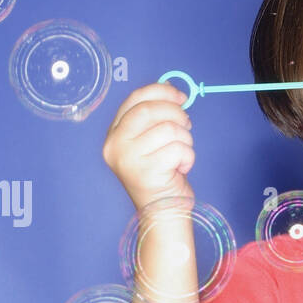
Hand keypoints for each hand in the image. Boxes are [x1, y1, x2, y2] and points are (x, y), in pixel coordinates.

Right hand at [102, 82, 195, 211]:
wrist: (162, 212)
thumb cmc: (160, 176)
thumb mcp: (151, 142)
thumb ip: (154, 118)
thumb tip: (171, 89)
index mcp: (114, 134)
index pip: (135, 99)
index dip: (161, 92)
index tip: (180, 97)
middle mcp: (115, 145)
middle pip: (151, 110)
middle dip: (176, 113)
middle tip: (187, 125)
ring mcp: (129, 159)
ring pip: (169, 129)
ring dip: (185, 139)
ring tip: (181, 154)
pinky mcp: (147, 172)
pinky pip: (178, 149)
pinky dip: (188, 157)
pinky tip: (181, 168)